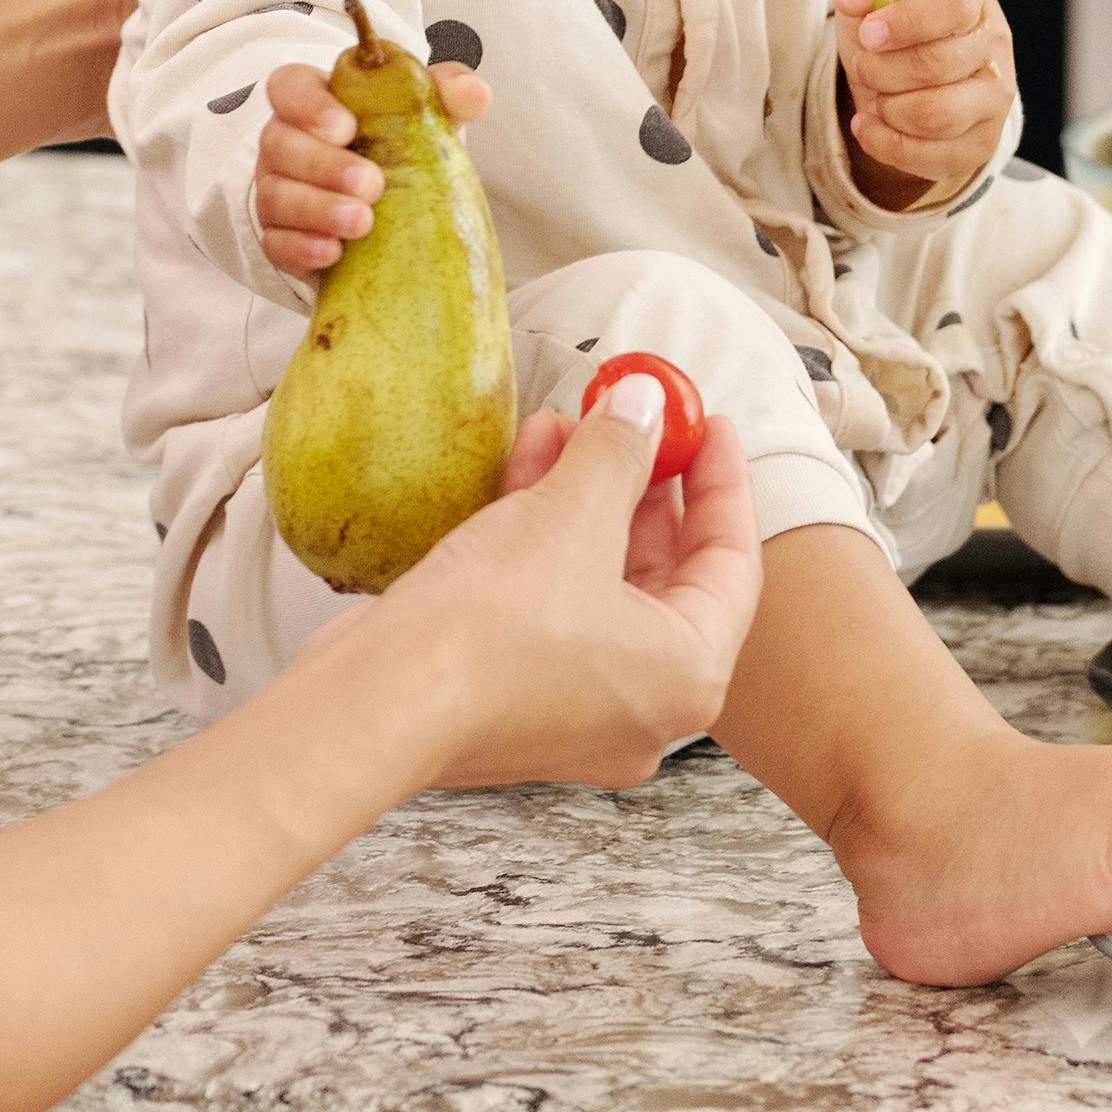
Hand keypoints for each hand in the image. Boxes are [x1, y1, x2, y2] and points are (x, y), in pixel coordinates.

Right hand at [255, 50, 489, 278]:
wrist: (396, 211)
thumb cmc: (404, 148)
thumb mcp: (430, 114)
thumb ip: (449, 92)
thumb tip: (474, 93)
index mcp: (315, 101)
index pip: (290, 85)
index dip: (309, 105)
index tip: (347, 127)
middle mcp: (286, 142)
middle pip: (280, 143)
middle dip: (324, 165)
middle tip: (372, 184)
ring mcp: (275, 190)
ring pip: (275, 195)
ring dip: (318, 209)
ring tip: (362, 222)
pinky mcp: (280, 237)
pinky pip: (275, 242)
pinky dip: (302, 248)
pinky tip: (333, 253)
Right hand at [357, 395, 764, 789]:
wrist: (379, 701)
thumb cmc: (491, 629)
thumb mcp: (572, 513)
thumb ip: (621, 450)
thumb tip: (644, 401)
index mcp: (688, 677)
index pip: (732, 564)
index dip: (721, 482)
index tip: (712, 424)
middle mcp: (643, 707)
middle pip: (664, 572)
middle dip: (640, 483)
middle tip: (633, 419)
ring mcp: (576, 710)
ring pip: (600, 582)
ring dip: (585, 497)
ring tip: (567, 422)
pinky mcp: (515, 698)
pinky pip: (551, 604)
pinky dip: (545, 538)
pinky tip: (529, 463)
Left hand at [833, 0, 1014, 207]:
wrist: (916, 74)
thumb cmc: (898, 25)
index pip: (951, 6)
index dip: (905, 21)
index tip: (868, 33)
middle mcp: (994, 48)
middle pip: (936, 65)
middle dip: (881, 69)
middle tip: (862, 64)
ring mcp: (994, 100)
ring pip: (935, 116)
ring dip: (887, 108)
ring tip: (874, 95)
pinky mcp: (981, 144)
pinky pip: (931, 157)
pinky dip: (887, 145)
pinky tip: (868, 126)